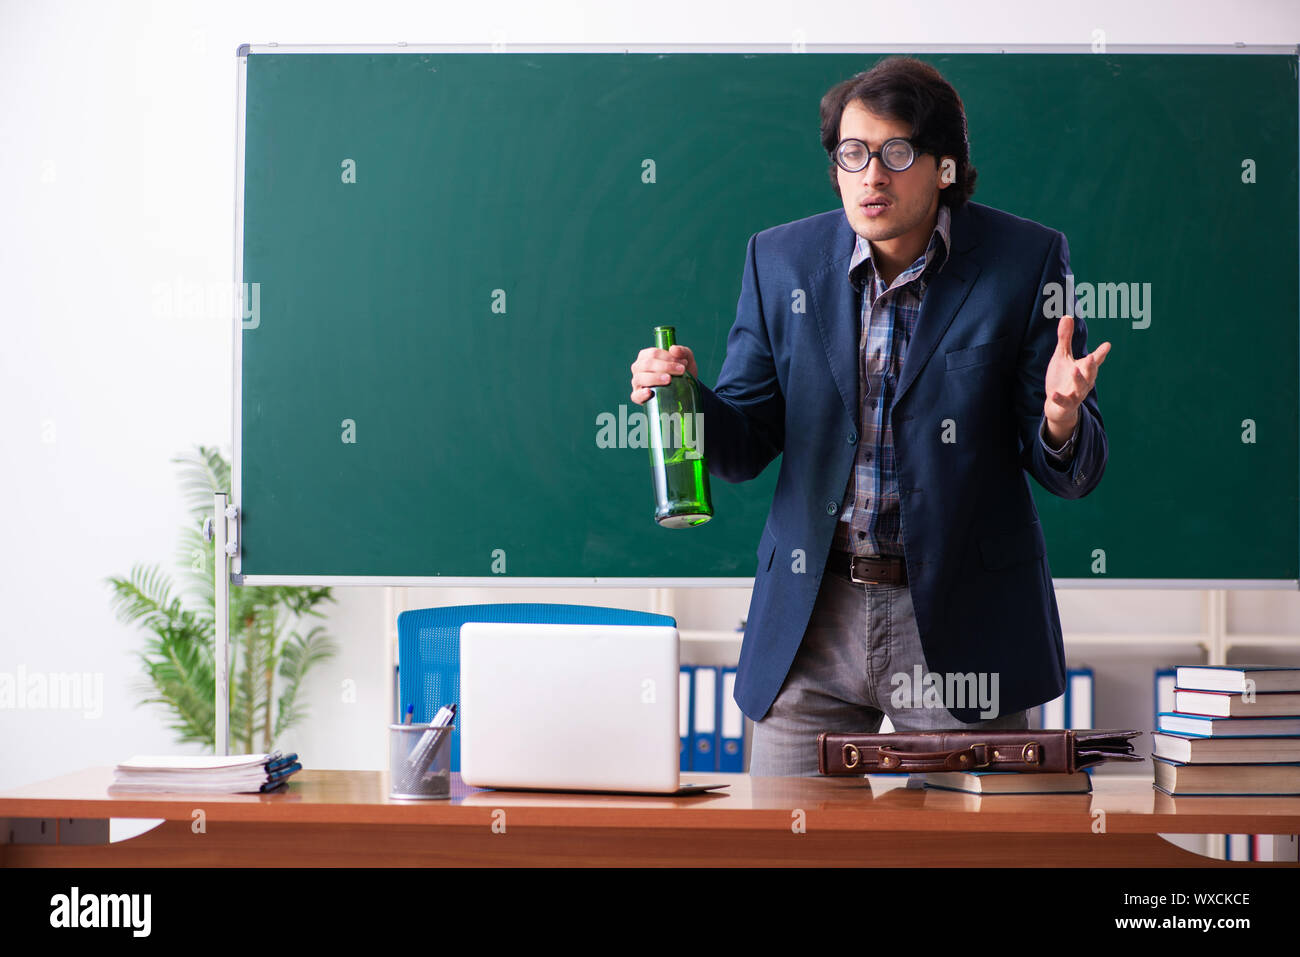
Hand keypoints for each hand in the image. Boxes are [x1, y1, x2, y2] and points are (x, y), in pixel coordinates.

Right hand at [630, 344, 697, 404]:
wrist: (685, 391)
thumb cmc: (681, 372)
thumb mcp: (686, 360)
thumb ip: (682, 351)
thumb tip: (673, 349)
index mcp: (646, 356)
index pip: (653, 354)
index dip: (668, 357)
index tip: (683, 363)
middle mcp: (638, 368)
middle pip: (647, 364)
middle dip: (666, 367)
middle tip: (681, 371)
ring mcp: (637, 383)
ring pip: (640, 378)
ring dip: (655, 378)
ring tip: (669, 379)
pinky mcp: (638, 397)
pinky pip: (636, 395)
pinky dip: (641, 394)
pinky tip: (649, 392)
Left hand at [1044, 314, 1109, 444]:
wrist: (1057, 405)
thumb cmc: (1062, 378)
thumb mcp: (1062, 356)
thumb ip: (1065, 338)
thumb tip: (1067, 315)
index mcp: (1085, 369)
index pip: (1095, 360)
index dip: (1101, 353)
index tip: (1107, 345)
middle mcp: (1084, 381)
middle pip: (1090, 373)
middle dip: (1092, 366)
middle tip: (1092, 357)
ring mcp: (1075, 393)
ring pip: (1081, 387)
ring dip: (1079, 379)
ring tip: (1075, 370)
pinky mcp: (1065, 404)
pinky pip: (1064, 401)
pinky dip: (1060, 398)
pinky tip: (1054, 393)